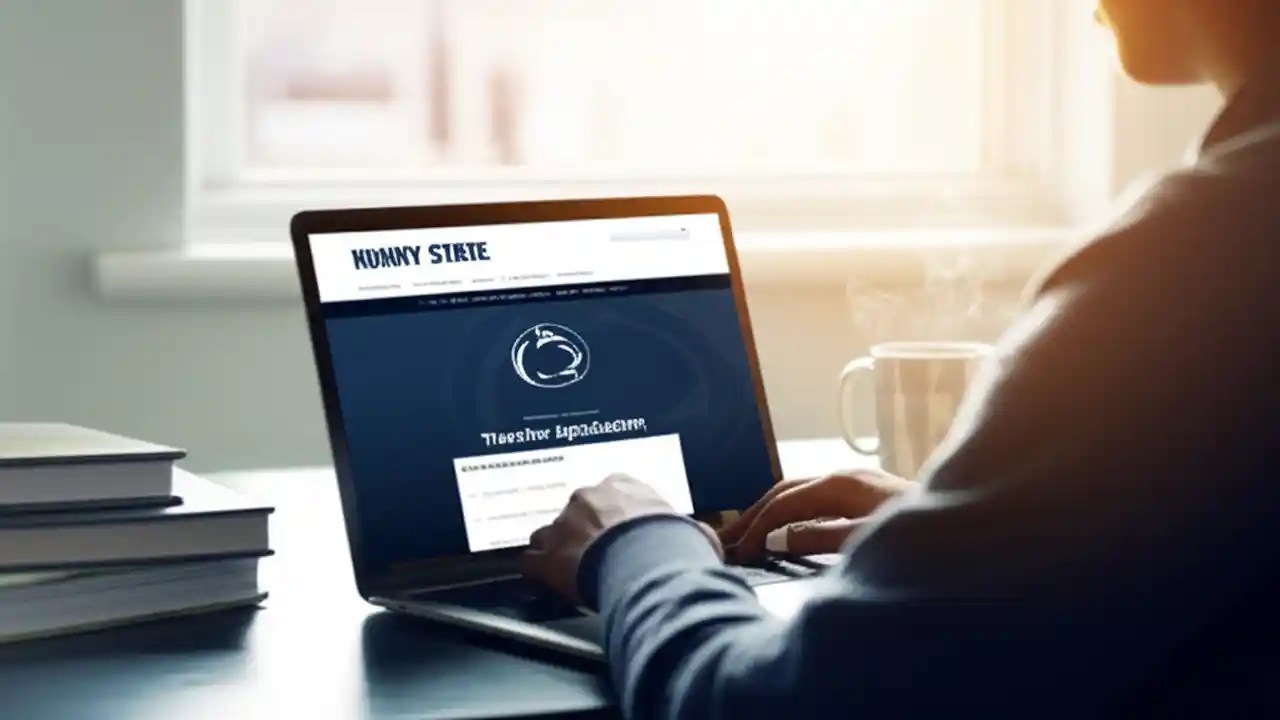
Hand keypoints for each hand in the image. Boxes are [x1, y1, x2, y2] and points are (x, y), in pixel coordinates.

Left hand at [522, 473, 722, 602]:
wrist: (649, 564)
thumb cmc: (675, 545)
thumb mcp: (692, 531)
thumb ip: (685, 530)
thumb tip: (697, 539)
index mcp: (621, 486)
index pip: (610, 492)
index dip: (613, 514)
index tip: (620, 530)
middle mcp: (586, 498)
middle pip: (576, 513)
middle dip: (582, 531)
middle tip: (597, 554)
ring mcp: (561, 526)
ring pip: (548, 535)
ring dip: (557, 550)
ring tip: (568, 571)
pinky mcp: (545, 558)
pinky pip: (531, 562)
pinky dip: (538, 573)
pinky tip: (547, 584)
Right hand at [719, 469, 912, 561]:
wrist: (973, 532)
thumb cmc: (926, 538)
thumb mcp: (868, 541)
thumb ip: (823, 538)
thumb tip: (780, 537)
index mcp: (842, 484)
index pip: (784, 503)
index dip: (757, 527)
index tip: (738, 553)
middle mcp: (845, 477)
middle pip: (785, 491)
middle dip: (753, 515)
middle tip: (724, 541)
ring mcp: (856, 484)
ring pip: (799, 493)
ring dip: (769, 514)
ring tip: (744, 536)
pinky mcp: (866, 496)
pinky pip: (815, 500)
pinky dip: (790, 514)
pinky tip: (785, 531)